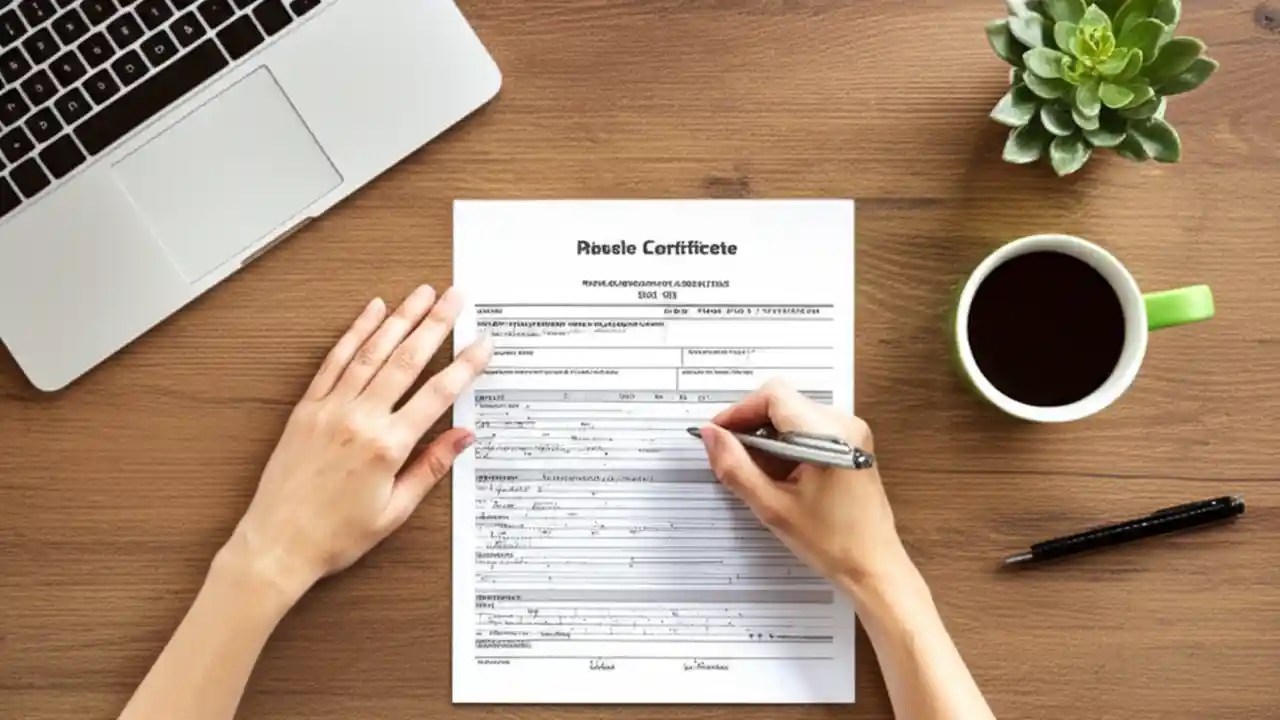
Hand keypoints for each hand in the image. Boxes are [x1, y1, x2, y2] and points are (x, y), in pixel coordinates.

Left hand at [218, 285, 491, 601]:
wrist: (277, 544)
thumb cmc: (335, 535)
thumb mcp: (395, 510)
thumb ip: (430, 467)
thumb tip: (463, 437)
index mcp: (387, 446)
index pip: (437, 395)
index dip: (465, 366)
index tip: (482, 346)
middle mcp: (360, 419)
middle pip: (407, 360)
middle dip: (435, 324)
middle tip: (455, 298)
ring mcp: (331, 408)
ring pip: (372, 352)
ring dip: (399, 318)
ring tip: (421, 294)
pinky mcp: (307, 408)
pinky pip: (335, 361)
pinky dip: (355, 333)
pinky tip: (371, 312)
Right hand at [699, 380, 907, 590]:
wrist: (874, 565)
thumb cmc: (835, 542)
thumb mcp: (773, 506)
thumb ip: (736, 467)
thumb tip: (711, 436)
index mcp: (829, 434)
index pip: (773, 396)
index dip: (739, 410)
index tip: (720, 433)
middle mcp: (844, 425)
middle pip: (783, 402)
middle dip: (751, 426)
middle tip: (731, 456)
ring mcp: (851, 433)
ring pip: (793, 415)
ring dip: (768, 437)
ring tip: (757, 473)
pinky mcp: (851, 444)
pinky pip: (809, 428)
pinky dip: (786, 444)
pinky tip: (778, 475)